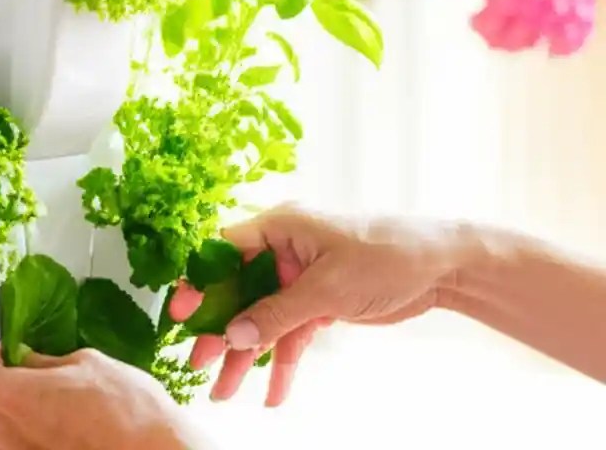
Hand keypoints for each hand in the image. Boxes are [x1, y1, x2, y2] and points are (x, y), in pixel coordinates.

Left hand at [0, 345, 190, 449]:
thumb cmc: (127, 415)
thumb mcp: (86, 364)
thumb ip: (46, 363)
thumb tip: (31, 362)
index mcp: (11, 396)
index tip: (10, 355)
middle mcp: (5, 434)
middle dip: (21, 391)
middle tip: (55, 387)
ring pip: (14, 431)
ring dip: (33, 420)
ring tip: (72, 416)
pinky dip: (44, 443)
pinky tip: (74, 437)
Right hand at [169, 205, 460, 405]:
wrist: (443, 266)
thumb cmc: (387, 254)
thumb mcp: (327, 287)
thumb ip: (278, 313)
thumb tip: (235, 337)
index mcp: (277, 228)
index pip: (221, 253)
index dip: (198, 284)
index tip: (180, 317)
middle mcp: (281, 251)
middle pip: (237, 293)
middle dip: (219, 333)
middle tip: (197, 367)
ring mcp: (298, 279)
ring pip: (261, 319)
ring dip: (247, 356)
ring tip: (226, 393)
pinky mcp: (317, 302)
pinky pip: (290, 334)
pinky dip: (282, 362)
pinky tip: (274, 394)